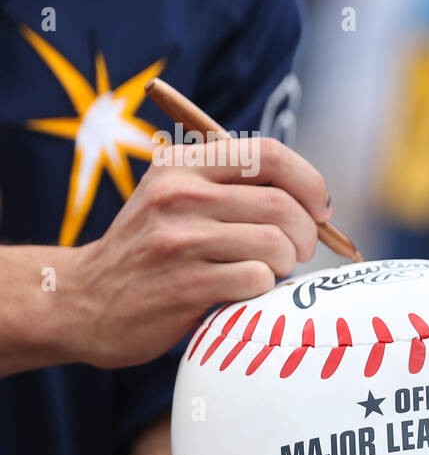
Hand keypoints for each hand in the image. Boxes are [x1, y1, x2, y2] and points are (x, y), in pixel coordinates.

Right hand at [66, 136, 328, 368]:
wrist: (81, 301)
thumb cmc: (149, 251)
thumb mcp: (175, 200)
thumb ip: (233, 189)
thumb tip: (314, 202)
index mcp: (182, 165)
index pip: (269, 153)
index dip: (310, 182)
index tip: (320, 210)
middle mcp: (178, 195)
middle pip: (281, 203)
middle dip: (307, 233)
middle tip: (298, 251)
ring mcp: (179, 240)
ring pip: (275, 243)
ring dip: (286, 263)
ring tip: (269, 271)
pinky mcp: (184, 285)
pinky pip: (257, 280)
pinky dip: (263, 289)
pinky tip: (242, 291)